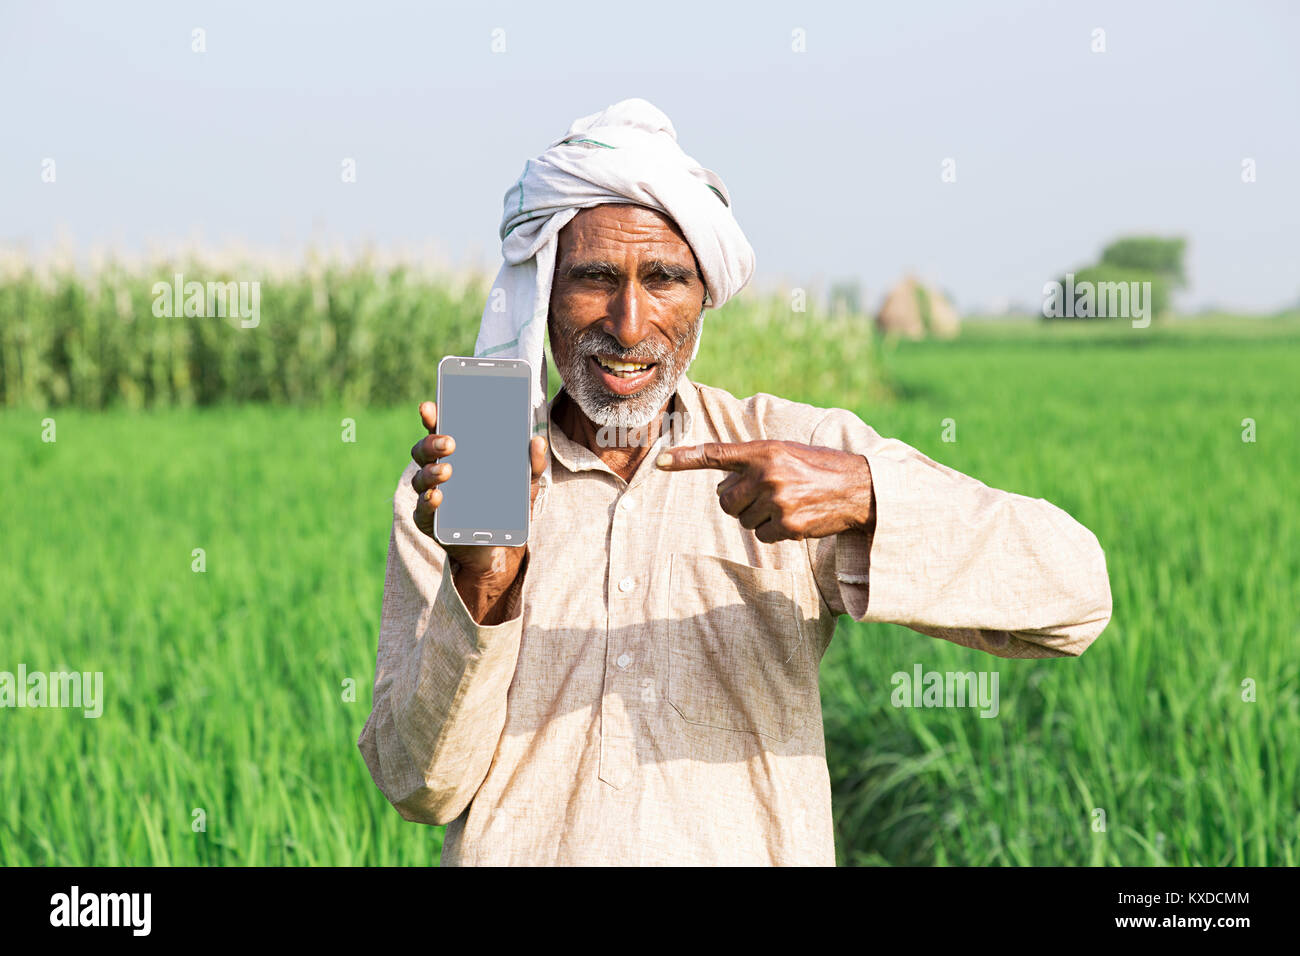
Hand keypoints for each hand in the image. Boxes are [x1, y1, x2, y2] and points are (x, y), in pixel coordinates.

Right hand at [410, 400, 546, 621]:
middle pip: (422, 451)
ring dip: (431, 472)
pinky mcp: (429, 520)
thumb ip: (531, 463)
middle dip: (432, 443)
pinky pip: (422, 510)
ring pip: (420, 479)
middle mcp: (437, 471)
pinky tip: (437, 497)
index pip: (438, 430)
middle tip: (451, 443)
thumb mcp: (524, 484)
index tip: (430, 407)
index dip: (432, 417)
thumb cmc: (505, 505)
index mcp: (456, 455)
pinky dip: (428, 503)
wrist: (497, 546)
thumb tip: (536, 440)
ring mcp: (430, 495)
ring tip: (447, 471)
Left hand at [656, 439, 874, 543]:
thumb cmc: (818, 468)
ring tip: (788, 504)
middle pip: (725, 501)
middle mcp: (767, 474)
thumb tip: (722, 491)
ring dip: (760, 517)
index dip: (685, 458)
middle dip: (739, 502)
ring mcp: (777, 501)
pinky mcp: (788, 525)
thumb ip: (753, 464)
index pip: (716, 454)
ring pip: (744, 520)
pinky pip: (763, 536)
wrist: (858, 488)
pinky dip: (775, 532)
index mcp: (764, 451)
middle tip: (766, 495)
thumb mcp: (785, 453)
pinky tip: (795, 519)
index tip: (659, 462)